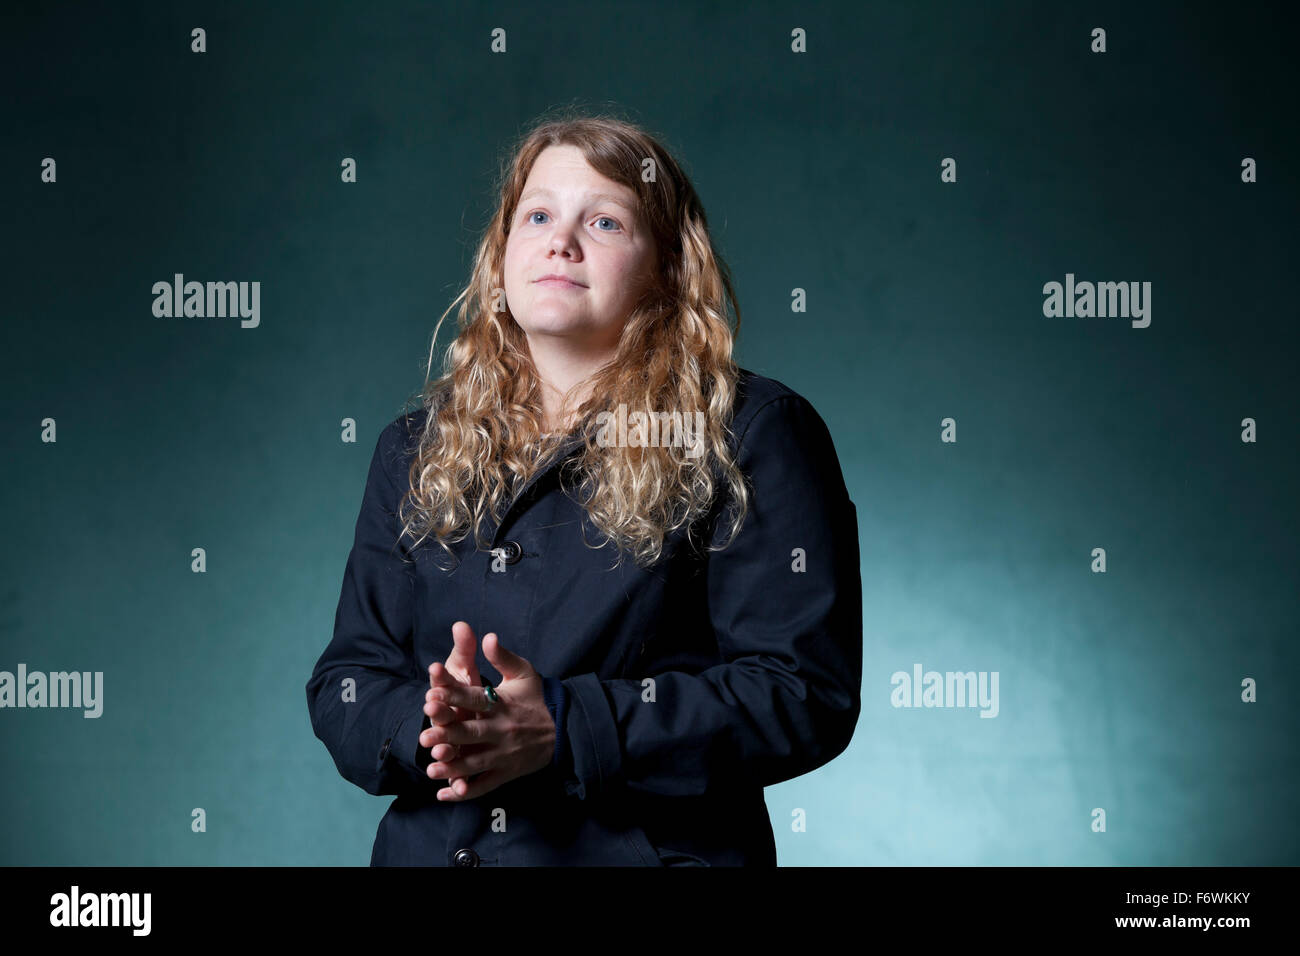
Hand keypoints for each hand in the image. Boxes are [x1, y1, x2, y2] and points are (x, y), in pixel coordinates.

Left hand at [420, 631, 555, 801]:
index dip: (453, 695)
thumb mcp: (524, 673)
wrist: (565, 729)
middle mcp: (502, 730)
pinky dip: (464, 792)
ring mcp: (504, 755)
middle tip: (425, 737)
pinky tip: (444, 794)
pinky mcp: (506, 773)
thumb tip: (487, 636)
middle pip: (472, 733)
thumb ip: (502, 657)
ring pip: (475, 763)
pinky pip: (484, 785)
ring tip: (431, 769)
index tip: (432, 692)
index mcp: (502, 704)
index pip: (475, 698)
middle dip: (447, 736)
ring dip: (453, 768)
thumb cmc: (538, 698)